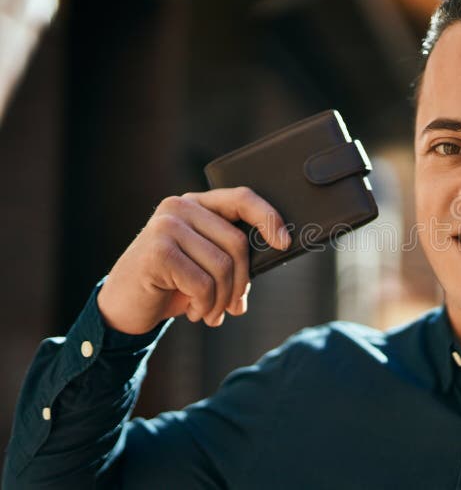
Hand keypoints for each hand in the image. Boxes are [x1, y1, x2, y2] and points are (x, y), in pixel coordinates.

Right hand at [96, 187, 290, 333]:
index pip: (242, 198)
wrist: (125, 306)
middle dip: (241, 283)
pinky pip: (203, 283)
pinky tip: (195, 312)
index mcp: (197, 204)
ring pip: (223, 266)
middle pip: (238, 243)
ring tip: (211, 313)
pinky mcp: (157, 251)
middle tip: (234, 307)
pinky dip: (205, 305)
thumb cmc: (173, 284)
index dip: (268, 218)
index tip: (284, 243)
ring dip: (222, 300)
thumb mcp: (207, 264)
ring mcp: (166, 226)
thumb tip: (278, 249)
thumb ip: (234, 254)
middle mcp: (180, 207)